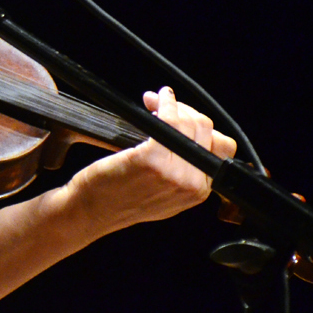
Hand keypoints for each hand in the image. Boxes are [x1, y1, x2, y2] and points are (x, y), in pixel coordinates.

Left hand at [65, 86, 238, 234]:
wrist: (91, 211)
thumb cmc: (119, 198)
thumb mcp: (164, 193)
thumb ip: (184, 171)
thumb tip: (190, 131)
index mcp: (200, 192)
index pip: (221, 147)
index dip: (201, 126)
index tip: (181, 117)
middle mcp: (193, 184)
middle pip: (206, 131)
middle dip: (186, 111)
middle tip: (162, 105)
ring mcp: (174, 173)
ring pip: (189, 123)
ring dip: (173, 105)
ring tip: (155, 101)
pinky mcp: (152, 160)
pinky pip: (169, 122)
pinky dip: (164, 105)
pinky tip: (152, 101)